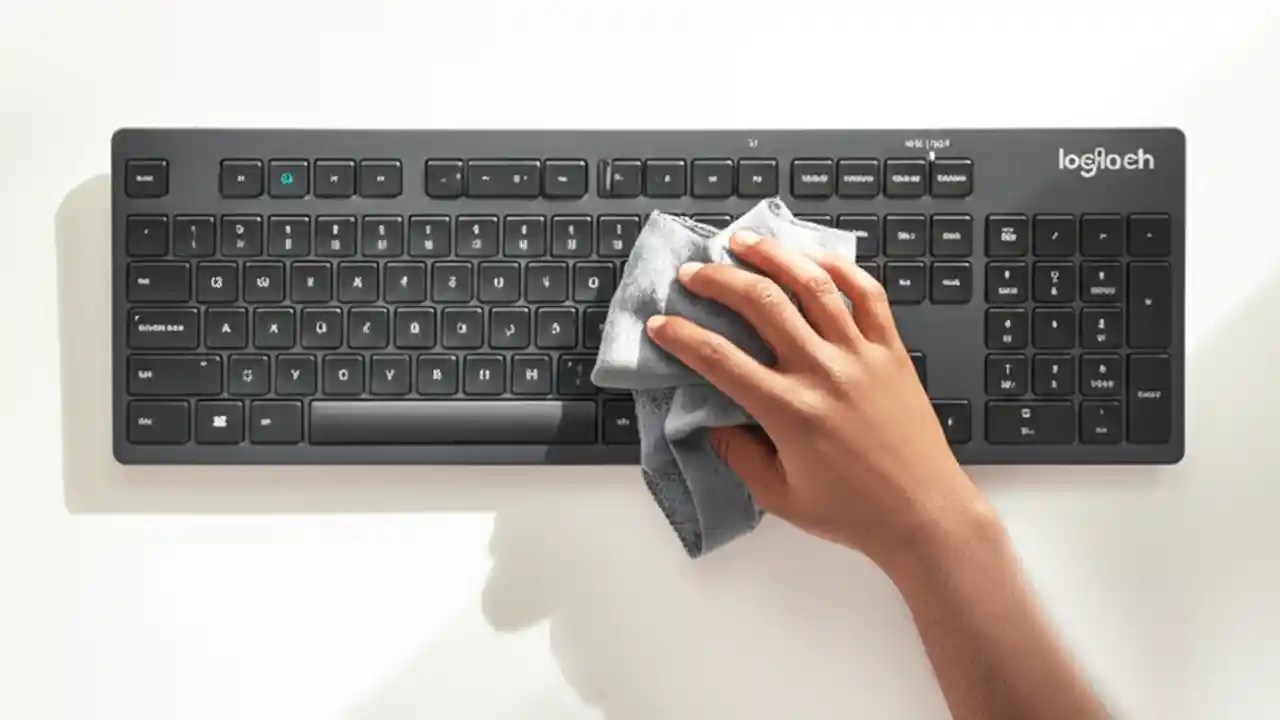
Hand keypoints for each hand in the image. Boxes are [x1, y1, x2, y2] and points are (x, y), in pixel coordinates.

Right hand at [645, 230, 995, 568]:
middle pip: (760, 303)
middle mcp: (823, 373)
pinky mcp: (891, 350)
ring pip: (811, 285)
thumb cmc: (852, 512)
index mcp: (789, 411)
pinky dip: (838, 266)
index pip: (719, 359)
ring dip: (772, 255)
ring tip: (744, 241)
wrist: (924, 512)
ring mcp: (860, 355)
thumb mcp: (779, 495)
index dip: (681, 336)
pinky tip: (812, 256)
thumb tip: (709, 421)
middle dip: (717, 280)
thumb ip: (738, 455)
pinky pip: (866, 293)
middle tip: (692, 272)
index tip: (660, 323)